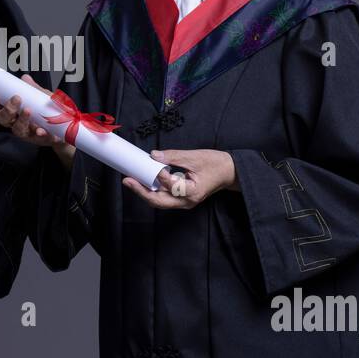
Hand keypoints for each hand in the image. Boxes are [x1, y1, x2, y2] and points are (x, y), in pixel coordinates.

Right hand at [0, 74, 75, 166]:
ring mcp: (26, 133)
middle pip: (4, 120)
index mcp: (13, 113)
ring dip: (21, 120)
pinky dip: (39, 133)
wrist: (65, 127)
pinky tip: (41, 130)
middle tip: (16, 98)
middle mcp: (16, 124)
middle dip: (8, 109)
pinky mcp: (39, 140)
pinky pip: (37, 138)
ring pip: (18, 129)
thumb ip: (33, 89)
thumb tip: (25, 78)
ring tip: (27, 110)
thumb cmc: (48, 111)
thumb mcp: (41, 96)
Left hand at [122, 148, 237, 208]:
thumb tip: (154, 155)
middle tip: (127, 181)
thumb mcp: (195, 157)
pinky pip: (164, 197)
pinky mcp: (182, 198)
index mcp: (192, 192)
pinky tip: (144, 182)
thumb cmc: (216, 164)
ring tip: (131, 182)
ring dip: (145, 192)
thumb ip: (174, 156)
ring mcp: (184, 202)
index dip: (159, 175)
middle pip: (159, 201)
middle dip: (141, 192)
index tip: (151, 162)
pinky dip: (154, 190)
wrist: (230, 172)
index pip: (170, 186)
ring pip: (160, 201)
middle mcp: (186, 201)